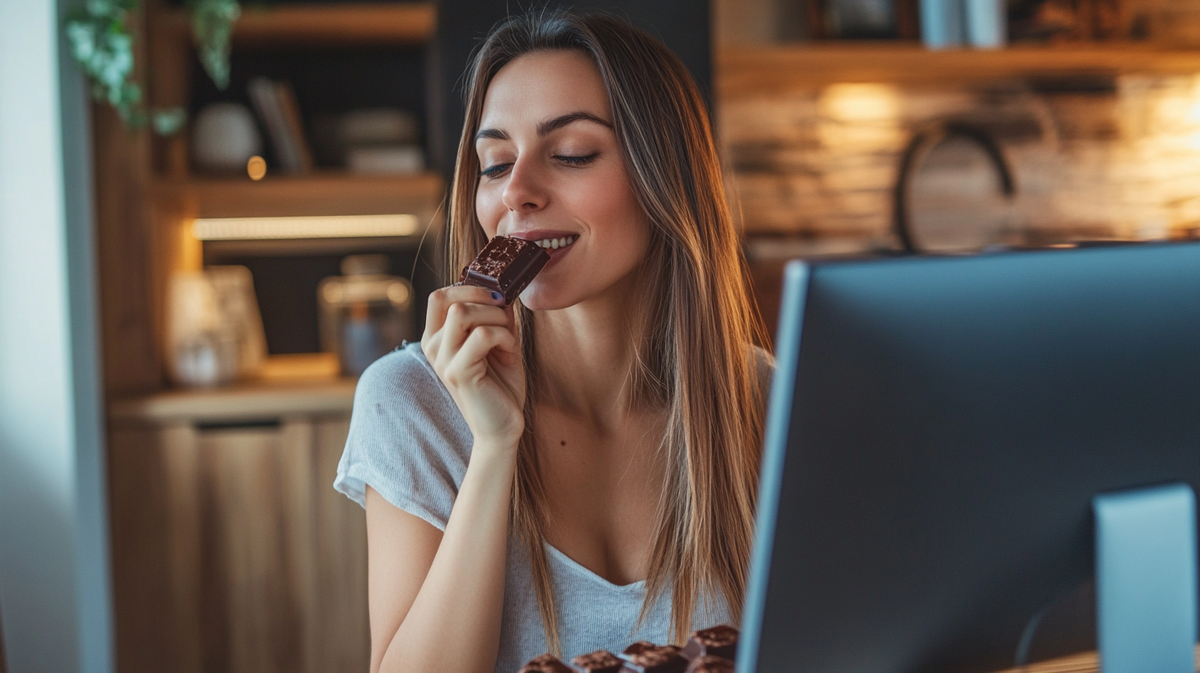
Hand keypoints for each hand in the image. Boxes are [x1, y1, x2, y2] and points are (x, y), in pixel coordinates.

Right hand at [421, 285, 524, 451]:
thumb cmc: (501, 385)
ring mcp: (442, 361)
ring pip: (462, 313)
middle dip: (483, 299)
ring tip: (509, 339)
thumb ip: (497, 316)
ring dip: (496, 318)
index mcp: (437, 338)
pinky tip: (511, 351)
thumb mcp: (500, 341)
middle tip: (505, 317)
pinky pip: (481, 334)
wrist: (502, 426)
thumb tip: (503, 291)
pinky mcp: (458, 373)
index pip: (440, 296)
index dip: (470, 288)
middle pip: (447, 298)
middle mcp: (433, 347)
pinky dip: (504, 336)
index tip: (497, 299)